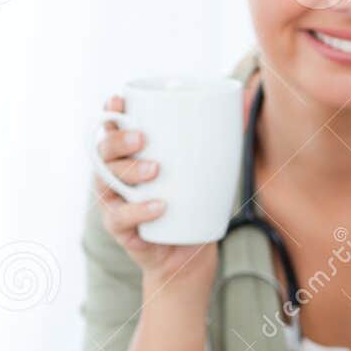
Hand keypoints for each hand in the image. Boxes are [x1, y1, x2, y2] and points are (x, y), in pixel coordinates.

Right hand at [94, 95, 218, 293]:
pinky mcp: (121, 229)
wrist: (190, 253)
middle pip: (103, 152)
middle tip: (143, 139)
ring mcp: (115, 202)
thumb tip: (248, 97)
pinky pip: (120, 218)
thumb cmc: (194, 202)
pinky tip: (159, 206)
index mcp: (129, 155)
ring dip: (128, 172)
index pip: (111, 128)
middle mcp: (115, 176)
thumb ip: (222, 134)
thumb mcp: (208, 168)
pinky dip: (139, 211)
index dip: (111, 112)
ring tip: (155, 170)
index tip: (121, 100)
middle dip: (118, 141)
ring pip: (106, 181)